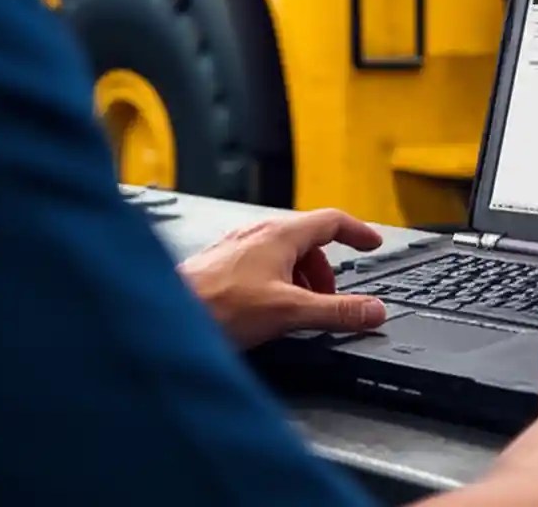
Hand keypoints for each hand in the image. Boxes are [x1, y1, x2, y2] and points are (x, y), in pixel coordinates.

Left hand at [179, 209, 387, 347]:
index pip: (332, 221)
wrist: (164, 317)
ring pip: (282, 255)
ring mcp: (236, 248)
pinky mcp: (220, 266)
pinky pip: (260, 266)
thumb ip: (337, 312)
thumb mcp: (290, 313)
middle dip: (326, 271)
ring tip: (298, 309)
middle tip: (331, 299)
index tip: (373, 244)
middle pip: (307, 242)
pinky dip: (276, 283)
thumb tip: (374, 311)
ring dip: (301, 279)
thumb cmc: (216, 307)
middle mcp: (257, 234)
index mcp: (280, 235)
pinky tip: (266, 310)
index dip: (358, 232)